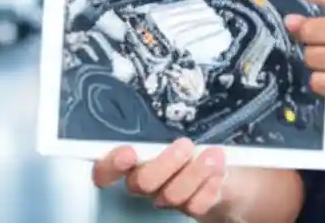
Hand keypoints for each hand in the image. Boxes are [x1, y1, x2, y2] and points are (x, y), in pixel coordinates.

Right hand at [92, 139, 227, 218]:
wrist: (219, 170)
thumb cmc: (188, 147)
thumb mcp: (171, 134)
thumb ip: (158, 134)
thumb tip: (155, 117)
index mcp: (132, 162)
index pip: (105, 170)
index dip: (110, 166)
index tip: (128, 154)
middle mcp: (144, 183)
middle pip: (142, 183)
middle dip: (165, 164)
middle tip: (185, 145)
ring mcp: (166, 197)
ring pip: (172, 195)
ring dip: (195, 172)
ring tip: (213, 155)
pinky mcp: (190, 208)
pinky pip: (196, 205)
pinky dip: (209, 185)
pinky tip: (219, 171)